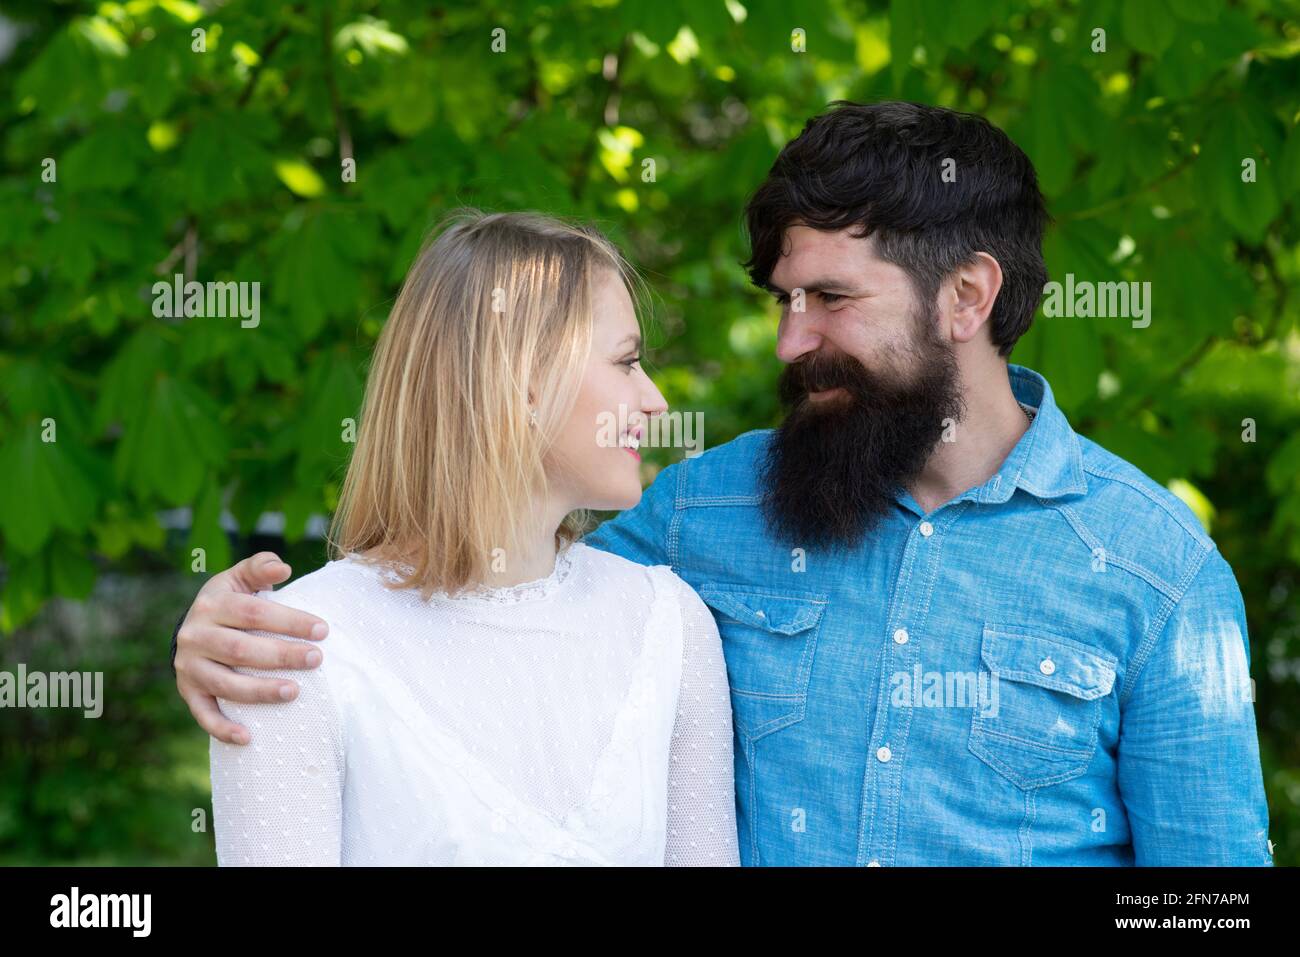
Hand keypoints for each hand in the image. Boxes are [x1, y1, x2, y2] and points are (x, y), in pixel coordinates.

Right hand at [175, 551, 327, 744]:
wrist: (192, 629)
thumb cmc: (229, 602)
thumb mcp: (240, 578)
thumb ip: (261, 567)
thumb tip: (283, 568)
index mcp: (211, 605)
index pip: (253, 613)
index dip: (289, 621)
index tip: (322, 630)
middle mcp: (195, 636)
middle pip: (241, 649)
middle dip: (282, 655)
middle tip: (317, 659)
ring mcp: (189, 667)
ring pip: (225, 684)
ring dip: (260, 691)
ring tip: (295, 692)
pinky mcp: (188, 692)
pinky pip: (203, 714)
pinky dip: (223, 728)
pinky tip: (249, 738)